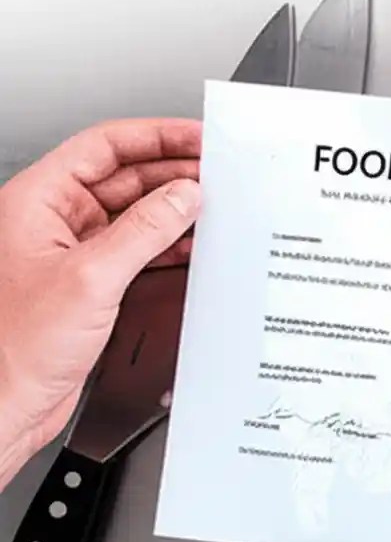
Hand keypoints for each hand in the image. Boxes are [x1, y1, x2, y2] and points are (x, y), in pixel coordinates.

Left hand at [0, 118, 201, 488]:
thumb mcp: (91, 279)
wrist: (4, 405)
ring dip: (174, 209)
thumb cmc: (15, 350)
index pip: (105, 147)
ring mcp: (71, 251)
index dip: (156, 136)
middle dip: (172, 172)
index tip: (198, 137)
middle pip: (123, 176)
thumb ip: (144, 231)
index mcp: (36, 201)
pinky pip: (134, 248)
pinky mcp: (88, 282)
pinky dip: (166, 244)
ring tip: (214, 206)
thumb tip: (183, 195)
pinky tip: (193, 244)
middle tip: (218, 173)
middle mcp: (52, 221)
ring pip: (133, 213)